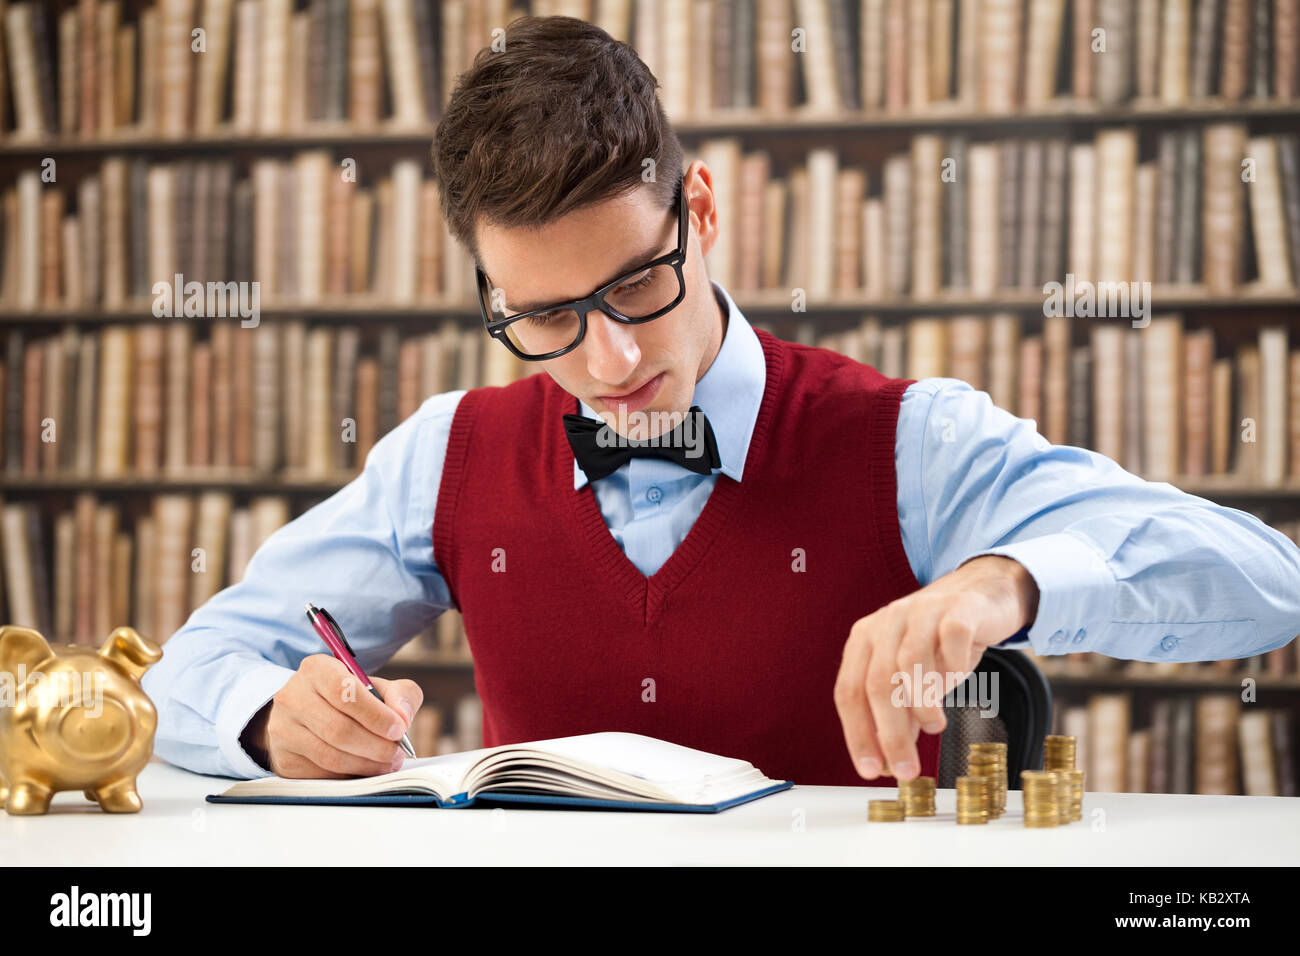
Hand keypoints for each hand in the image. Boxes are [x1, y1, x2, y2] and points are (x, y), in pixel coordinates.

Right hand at [241, 654, 423, 778]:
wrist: (307, 716)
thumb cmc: (348, 699)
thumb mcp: (376, 686)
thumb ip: (400, 695)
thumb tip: (403, 718)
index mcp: (316, 669)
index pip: (345, 692)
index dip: (375, 714)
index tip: (399, 728)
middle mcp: (292, 697)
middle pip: (338, 729)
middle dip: (375, 746)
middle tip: (396, 753)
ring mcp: (283, 730)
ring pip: (330, 755)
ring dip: (365, 764)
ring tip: (386, 763)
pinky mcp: (284, 759)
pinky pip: (321, 774)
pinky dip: (349, 775)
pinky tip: (363, 768)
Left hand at [833, 555, 1038, 781]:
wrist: (982, 593)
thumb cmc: (942, 641)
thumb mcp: (913, 677)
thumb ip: (898, 711)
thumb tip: (888, 759)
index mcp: (865, 639)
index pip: (850, 692)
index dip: (857, 734)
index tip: (870, 770)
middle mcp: (887, 622)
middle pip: (877, 682)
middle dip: (890, 733)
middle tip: (905, 768)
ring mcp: (921, 611)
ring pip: (909, 662)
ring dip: (921, 704)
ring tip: (934, 726)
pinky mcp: (958, 608)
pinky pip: (952, 639)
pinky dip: (953, 668)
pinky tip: (958, 680)